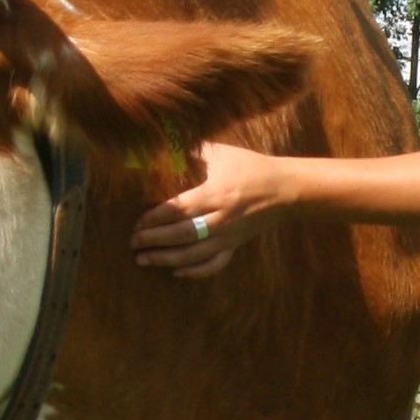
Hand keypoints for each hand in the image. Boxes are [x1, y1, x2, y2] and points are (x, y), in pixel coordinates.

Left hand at [130, 139, 292, 277]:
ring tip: (144, 260)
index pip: (178, 209)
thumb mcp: (222, 153)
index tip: (136, 222)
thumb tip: (161, 147)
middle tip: (133, 243)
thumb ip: (192, 151)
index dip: (154, 218)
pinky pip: (215, 264)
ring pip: (195, 254)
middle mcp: (221, 219)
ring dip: (167, 259)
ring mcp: (229, 236)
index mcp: (216, 194)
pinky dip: (195, 271)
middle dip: (154, 240)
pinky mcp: (236, 246)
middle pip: (182, 235)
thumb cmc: (251, 167)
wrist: (285, 189)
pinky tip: (176, 271)